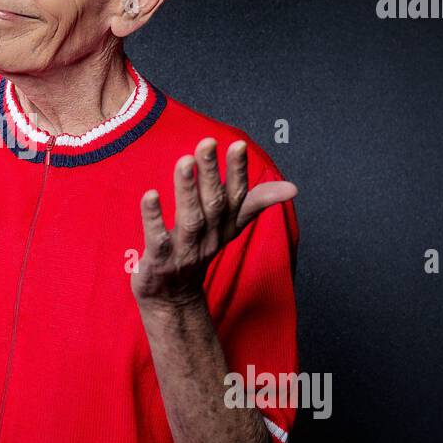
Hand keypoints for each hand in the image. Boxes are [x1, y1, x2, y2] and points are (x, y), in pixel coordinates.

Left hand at [131, 138, 297, 310]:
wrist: (172, 299)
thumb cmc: (198, 252)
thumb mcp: (228, 227)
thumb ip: (254, 202)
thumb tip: (292, 187)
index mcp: (225, 227)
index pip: (236, 197)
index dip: (238, 172)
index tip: (238, 145)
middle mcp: (209, 239)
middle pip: (213, 204)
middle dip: (211, 173)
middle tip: (207, 142)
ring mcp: (184, 252)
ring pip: (190, 220)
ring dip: (187, 190)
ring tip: (185, 162)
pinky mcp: (160, 263)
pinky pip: (158, 240)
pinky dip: (154, 218)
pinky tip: (150, 195)